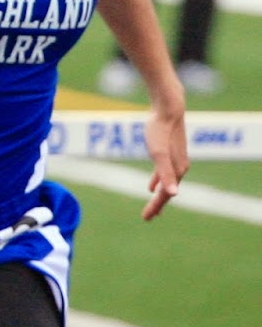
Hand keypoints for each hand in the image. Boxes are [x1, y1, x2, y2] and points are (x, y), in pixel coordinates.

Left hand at [141, 97, 188, 220]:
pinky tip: (150, 186)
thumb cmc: (160, 130)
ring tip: (152, 206)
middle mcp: (180, 167)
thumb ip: (164, 174)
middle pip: (167, 192)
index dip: (156, 207)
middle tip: (149, 218)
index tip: (146, 218)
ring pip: (166, 183)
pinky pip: (164, 173)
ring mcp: (176, 160)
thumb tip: (173, 194)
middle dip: (158, 205)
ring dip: (159, 195)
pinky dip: (157, 181)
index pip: (165, 195)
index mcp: (177, 170)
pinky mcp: (171, 152)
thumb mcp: (159, 153)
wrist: (168, 108)